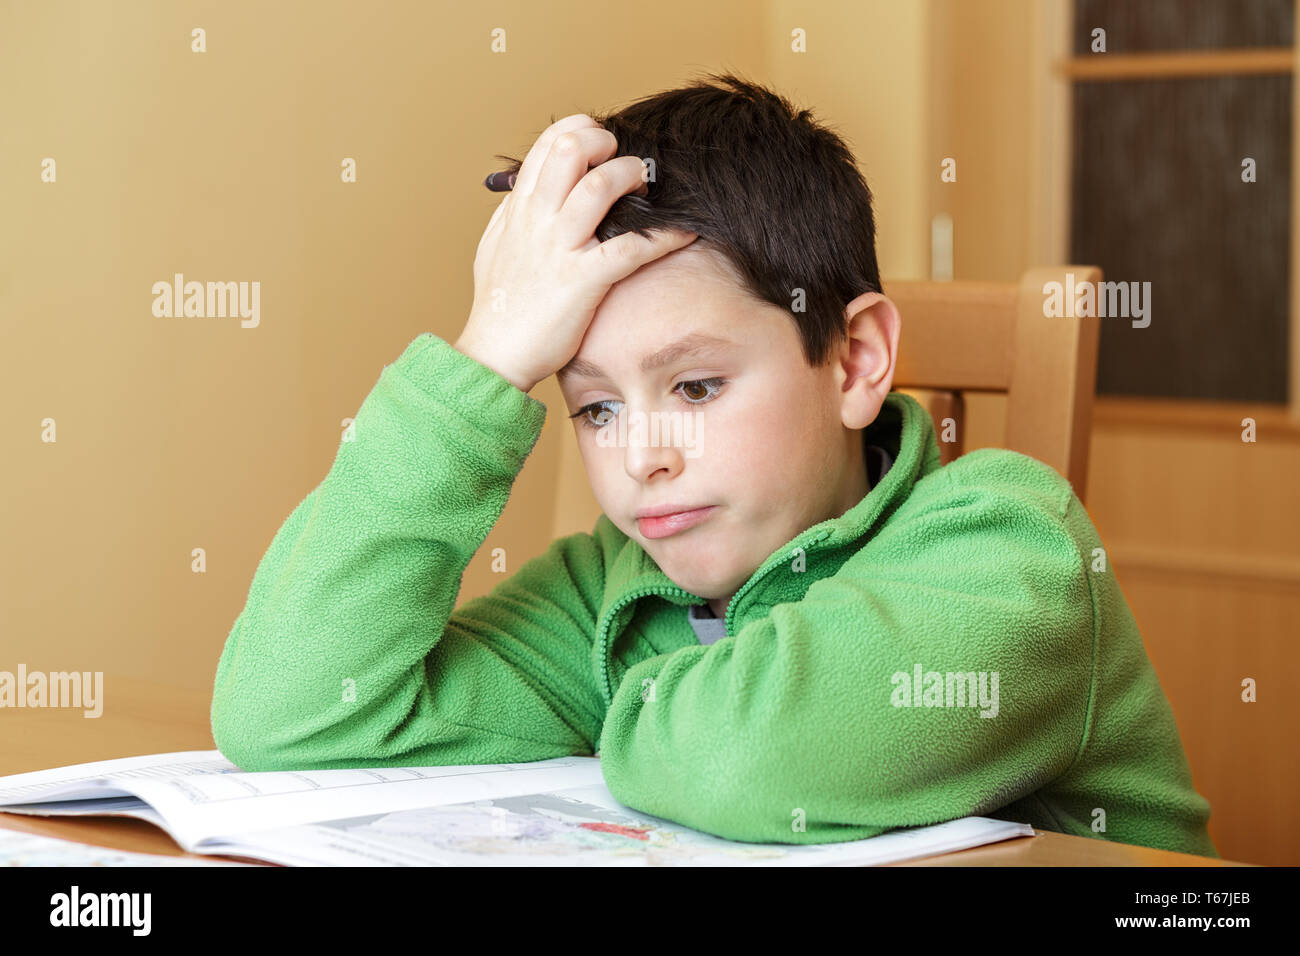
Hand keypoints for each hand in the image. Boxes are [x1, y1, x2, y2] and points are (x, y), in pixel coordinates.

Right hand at [455, 113, 698, 392]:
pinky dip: (664, 237)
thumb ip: (513, 212)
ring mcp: (559, 248)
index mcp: (520, 207)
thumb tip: (526, 188)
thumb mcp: (496, 245)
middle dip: (606, 144)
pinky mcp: (582, 282)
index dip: (582, 130)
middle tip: (626, 163)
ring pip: (599, 187)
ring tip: (648, 188)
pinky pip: (630, 249)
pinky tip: (684, 232)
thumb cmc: (498, 304)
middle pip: (570, 149)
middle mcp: (537, 219)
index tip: (603, 144)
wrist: (494, 354)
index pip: (549, 143)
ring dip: (632, 177)